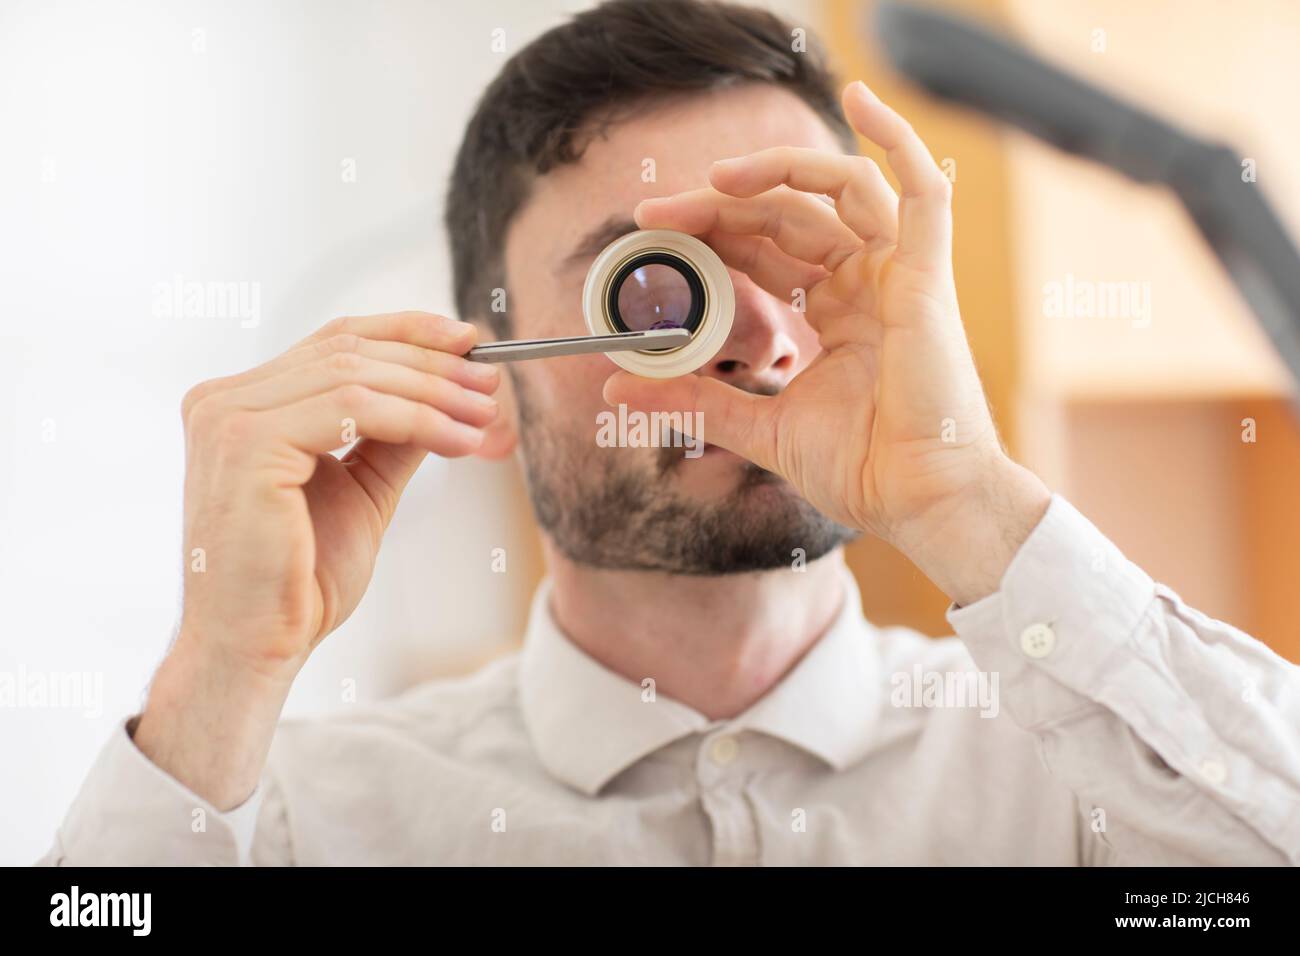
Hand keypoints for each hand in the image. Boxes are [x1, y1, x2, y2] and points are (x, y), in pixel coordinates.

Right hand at [136, 311, 498, 807]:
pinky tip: (457, 440)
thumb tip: (451, 392)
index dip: (407, 332)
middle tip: (491, 386)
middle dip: (432, 365)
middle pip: (348, 350)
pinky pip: (352, 407)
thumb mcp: (362, 489)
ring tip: (484, 415)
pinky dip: (417, 418)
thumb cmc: (300, 581)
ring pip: (355, 373)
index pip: (334, 341)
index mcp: (241, 404)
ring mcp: (228, 418)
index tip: (471, 343)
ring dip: (434, 391)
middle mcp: (223, 400)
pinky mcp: (247, 443)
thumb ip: (394, 436)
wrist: (258, 646)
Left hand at [605, 82, 1049, 604]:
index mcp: (837, 316)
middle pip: (788, 215)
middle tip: (656, 213)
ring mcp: (900, 275)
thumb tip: (616, 386)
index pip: (767, 250)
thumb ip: (692, 399)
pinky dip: (896, 136)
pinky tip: (860, 96)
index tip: (653, 236)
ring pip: (838, 190)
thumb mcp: (756, 425)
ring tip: (714, 180)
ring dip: (776, 171)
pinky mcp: (927, 274)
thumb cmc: (861, 470)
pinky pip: (922, 187)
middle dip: (719, 207)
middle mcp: (867, 285)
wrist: (917, 502)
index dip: (713, 234)